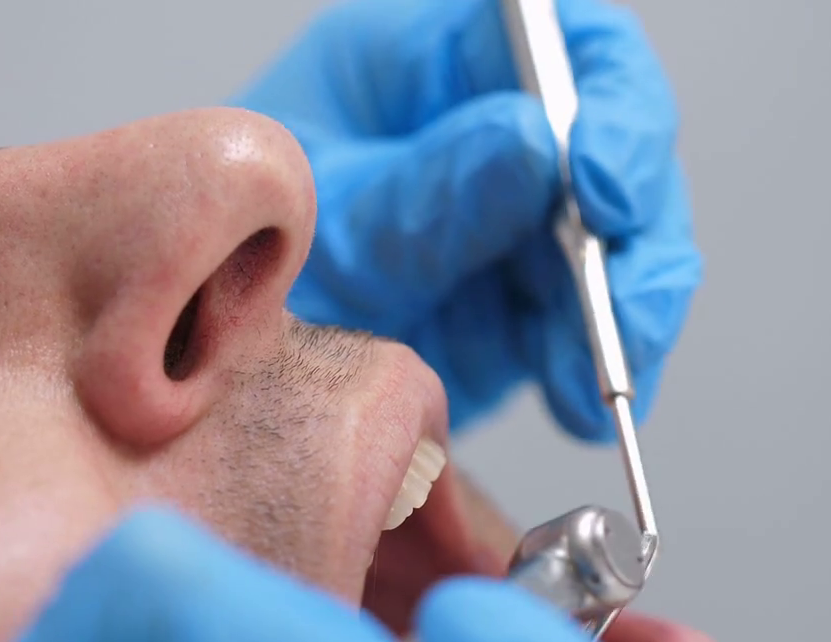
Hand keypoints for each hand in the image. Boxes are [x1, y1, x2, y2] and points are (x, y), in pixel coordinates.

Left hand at [238, 0, 699, 440]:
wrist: (193, 359)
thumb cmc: (226, 251)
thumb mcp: (317, 216)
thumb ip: (424, 191)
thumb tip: (539, 150)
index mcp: (433, 63)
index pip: (567, 47)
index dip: (610, 106)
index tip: (604, 184)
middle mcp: (487, 134)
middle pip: (615, 153)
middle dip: (636, 235)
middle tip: (623, 309)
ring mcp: (509, 222)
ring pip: (616, 250)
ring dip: (618, 319)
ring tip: (589, 383)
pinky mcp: (516, 305)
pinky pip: (584, 330)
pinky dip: (594, 372)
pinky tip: (584, 405)